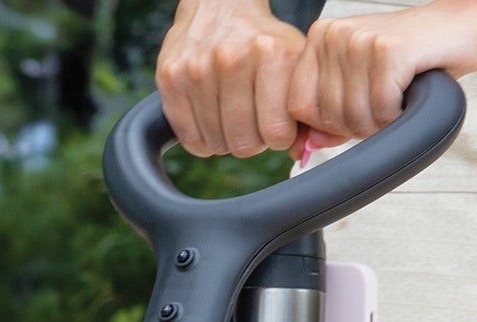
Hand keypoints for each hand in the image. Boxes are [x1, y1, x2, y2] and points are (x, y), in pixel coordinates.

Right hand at [157, 0, 307, 157]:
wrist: (220, 6)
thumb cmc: (260, 41)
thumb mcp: (293, 62)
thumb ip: (304, 108)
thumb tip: (301, 152)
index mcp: (271, 53)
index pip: (276, 134)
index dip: (278, 137)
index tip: (275, 123)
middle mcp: (232, 58)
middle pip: (244, 145)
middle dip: (252, 141)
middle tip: (252, 121)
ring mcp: (197, 69)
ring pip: (217, 146)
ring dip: (227, 139)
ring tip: (231, 115)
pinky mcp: (171, 79)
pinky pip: (191, 141)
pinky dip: (203, 140)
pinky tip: (211, 119)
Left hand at [290, 0, 476, 143]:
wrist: (467, 25)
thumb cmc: (412, 61)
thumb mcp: (362, 90)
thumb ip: (329, 119)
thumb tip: (303, 148)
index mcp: (320, 38)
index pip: (298, 107)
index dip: (329, 124)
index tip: (359, 108)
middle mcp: (333, 33)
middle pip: (326, 116)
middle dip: (358, 124)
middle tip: (387, 99)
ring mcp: (359, 38)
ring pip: (353, 117)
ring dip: (381, 121)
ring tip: (400, 93)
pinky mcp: (387, 50)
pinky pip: (380, 110)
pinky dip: (398, 113)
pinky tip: (411, 90)